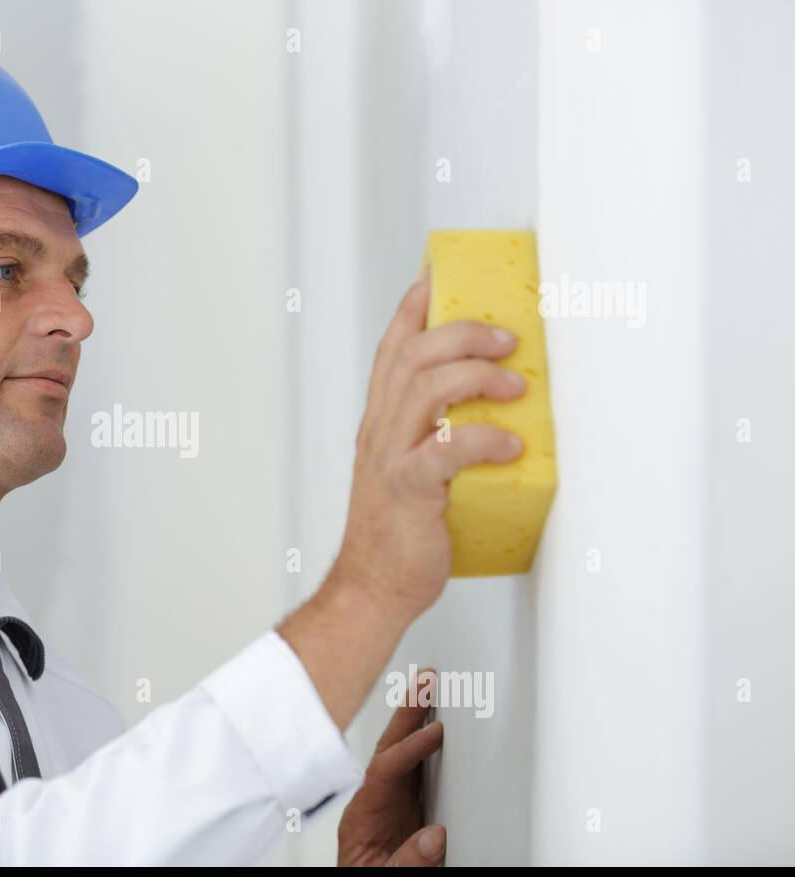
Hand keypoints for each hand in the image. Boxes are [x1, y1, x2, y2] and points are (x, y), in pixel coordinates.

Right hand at [326, 273, 523, 625]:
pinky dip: (483, 439)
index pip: (391, 348)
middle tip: (508, 340)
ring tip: (516, 385)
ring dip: (477, 375)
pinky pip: (446, 448)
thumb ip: (437, 434)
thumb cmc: (400, 534)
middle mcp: (380, 430)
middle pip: (413, 354)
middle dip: (464, 333)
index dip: (413, 308)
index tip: (437, 277)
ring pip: (425, 387)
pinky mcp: (409, 488)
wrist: (373, 587)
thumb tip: (498, 410)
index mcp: (379, 421)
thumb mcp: (412, 470)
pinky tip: (511, 444)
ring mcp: (390, 457)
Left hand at [337, 671, 444, 865]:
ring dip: (416, 718)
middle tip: (425, 680)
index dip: (410, 749)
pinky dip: (426, 741)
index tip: (435, 732)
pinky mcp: (406, 806)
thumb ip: (408, 860)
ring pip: (401, 750)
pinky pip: (416, 766)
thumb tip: (436, 836)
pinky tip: (438, 720)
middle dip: (407, 712)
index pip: (383, 771)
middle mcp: (373, 800)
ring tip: (430, 685)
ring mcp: (389, 800)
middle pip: (388, 747)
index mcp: (362, 815)